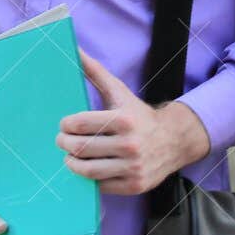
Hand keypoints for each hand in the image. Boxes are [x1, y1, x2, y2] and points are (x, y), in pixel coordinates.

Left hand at [56, 50, 212, 194]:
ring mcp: (133, 167)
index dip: (66, 125)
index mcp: (124, 120)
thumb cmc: (138, 114)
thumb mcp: (118, 91)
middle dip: (65, 144)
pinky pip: (101, 185)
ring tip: (69, 157)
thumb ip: (94, 71)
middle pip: (81, 148)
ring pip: (88, 170)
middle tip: (61, 140)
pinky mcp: (135, 185)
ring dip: (72, 163)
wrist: (173, 140)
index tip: (64, 124)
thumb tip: (73, 48)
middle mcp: (130, 144)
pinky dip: (89, 179)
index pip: (81, 124)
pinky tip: (86, 168)